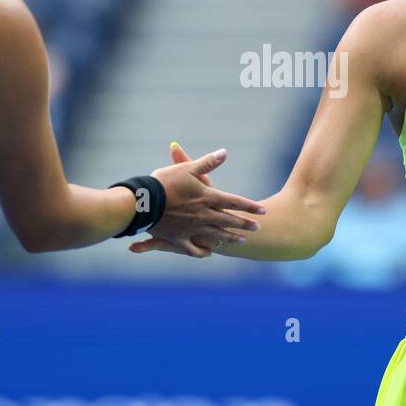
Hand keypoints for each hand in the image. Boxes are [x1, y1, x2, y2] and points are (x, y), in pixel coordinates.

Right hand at [132, 144, 264, 257]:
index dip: (249, 206)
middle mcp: (203, 215)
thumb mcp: (187, 169)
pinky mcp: (177, 239)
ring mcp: (191, 229)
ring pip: (216, 236)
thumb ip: (207, 162)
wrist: (143, 203)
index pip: (234, 202)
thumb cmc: (164, 182)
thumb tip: (224, 152)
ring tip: (241, 241)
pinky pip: (193, 249)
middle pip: (228, 221)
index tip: (262, 211)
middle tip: (257, 228)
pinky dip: (202, 251)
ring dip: (230, 238)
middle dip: (244, 224)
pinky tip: (208, 253)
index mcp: (207, 197)